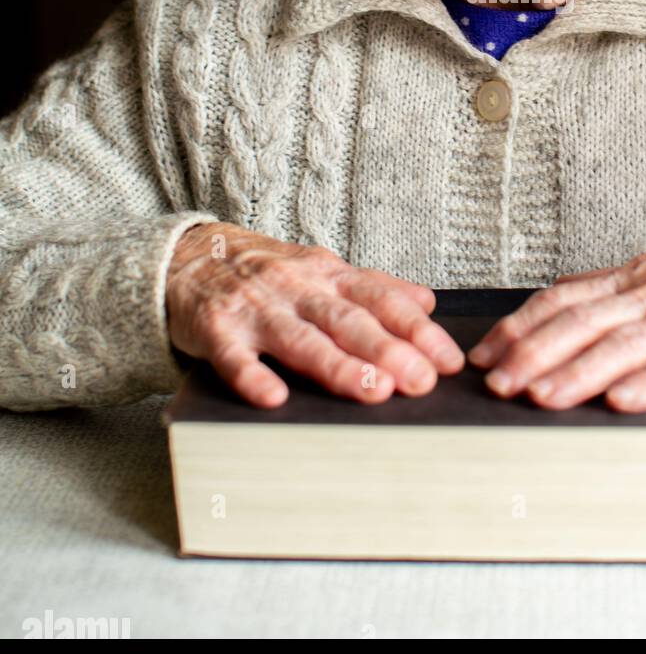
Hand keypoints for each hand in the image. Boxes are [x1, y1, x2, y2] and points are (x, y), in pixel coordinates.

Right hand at [166, 222, 464, 407]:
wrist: (190, 255)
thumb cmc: (267, 271)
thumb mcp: (322, 269)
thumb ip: (373, 287)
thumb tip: (427, 302)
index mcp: (328, 274)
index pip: (381, 300)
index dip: (417, 330)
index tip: (448, 360)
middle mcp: (297, 288)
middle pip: (348, 320)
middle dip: (388, 350)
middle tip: (421, 381)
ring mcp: (257, 309)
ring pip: (302, 339)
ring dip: (338, 365)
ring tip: (372, 390)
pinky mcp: (217, 330)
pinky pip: (235, 356)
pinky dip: (252, 377)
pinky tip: (274, 398)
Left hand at [467, 224, 645, 411]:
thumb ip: (610, 294)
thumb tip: (550, 312)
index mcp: (633, 278)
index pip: (563, 299)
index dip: (520, 326)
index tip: (484, 354)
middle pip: (583, 322)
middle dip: (534, 354)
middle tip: (498, 384)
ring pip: (624, 344)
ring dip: (578, 373)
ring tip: (542, 398)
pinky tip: (621, 402)